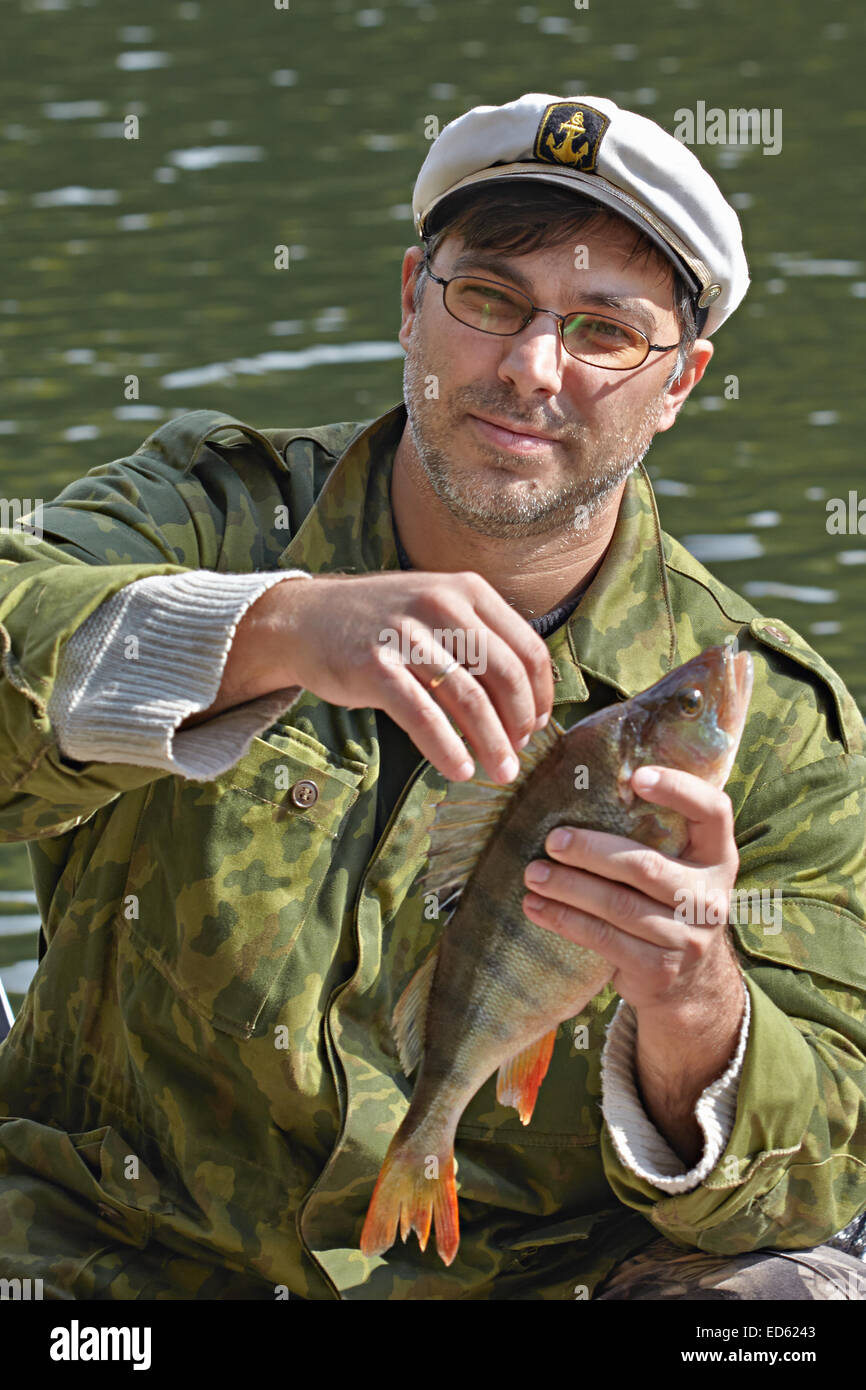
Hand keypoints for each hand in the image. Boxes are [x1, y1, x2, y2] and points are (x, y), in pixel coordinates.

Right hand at [271, 571, 553, 784]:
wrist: (305, 618)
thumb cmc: (382, 622)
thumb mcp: (437, 609)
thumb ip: (480, 638)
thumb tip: (528, 697)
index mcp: (468, 591)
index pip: (526, 648)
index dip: (541, 693)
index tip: (538, 724)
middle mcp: (442, 606)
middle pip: (505, 675)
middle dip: (520, 722)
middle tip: (521, 752)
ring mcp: (407, 635)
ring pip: (469, 699)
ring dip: (492, 743)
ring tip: (500, 771)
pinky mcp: (375, 666)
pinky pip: (423, 715)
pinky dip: (446, 748)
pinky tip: (459, 770)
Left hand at [520, 764, 742, 1016]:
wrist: (690, 982)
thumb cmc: (667, 901)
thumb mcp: (679, 865)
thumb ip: (655, 832)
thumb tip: (585, 782)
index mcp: (718, 857)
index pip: (713, 812)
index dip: (679, 790)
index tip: (635, 777)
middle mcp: (709, 897)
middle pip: (645, 866)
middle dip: (591, 851)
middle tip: (553, 840)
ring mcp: (687, 937)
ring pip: (618, 906)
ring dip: (568, 887)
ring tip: (533, 874)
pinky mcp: (659, 969)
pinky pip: (604, 939)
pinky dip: (565, 920)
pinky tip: (536, 907)